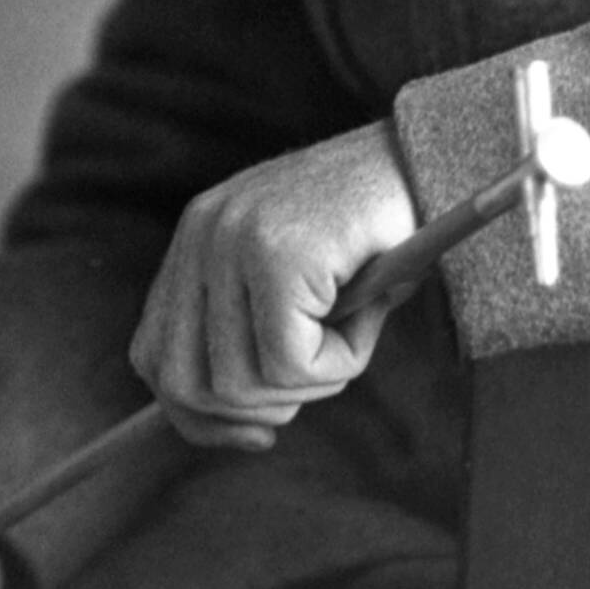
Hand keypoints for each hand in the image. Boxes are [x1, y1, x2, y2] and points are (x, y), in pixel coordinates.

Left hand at [131, 120, 418, 449]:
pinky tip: (367, 316)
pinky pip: (289, 365)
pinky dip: (337, 364)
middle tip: (314, 382)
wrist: (436, 157)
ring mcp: (236, 240)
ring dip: (308, 384)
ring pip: (239, 383)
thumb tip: (238, 423)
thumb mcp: (300, 279)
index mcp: (199, 236)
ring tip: (352, 331)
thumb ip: (254, 330)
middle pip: (184, 382)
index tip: (255, 431)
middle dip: (252, 412)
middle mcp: (204, 233)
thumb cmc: (379, 227)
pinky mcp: (280, 254)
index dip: (197, 414)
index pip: (153, 355)